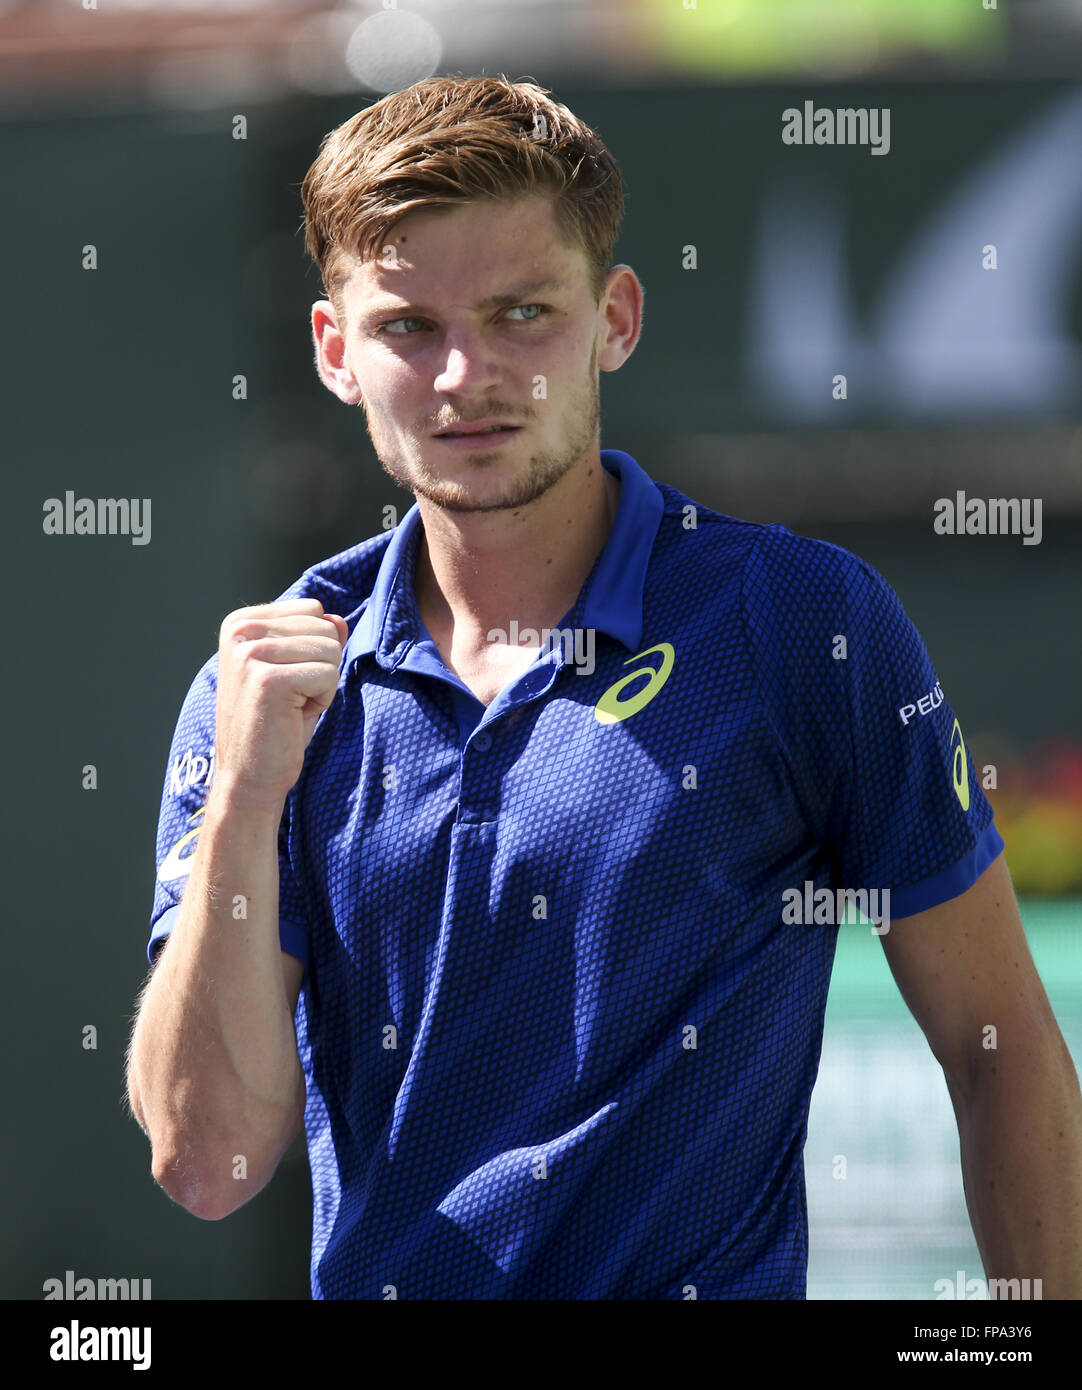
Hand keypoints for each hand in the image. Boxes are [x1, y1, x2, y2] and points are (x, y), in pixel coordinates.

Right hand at [210, 599, 347, 816]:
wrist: (249, 775)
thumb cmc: (275, 724)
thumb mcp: (297, 671)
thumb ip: (316, 639)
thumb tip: (339, 619)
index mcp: (240, 622)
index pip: (313, 609)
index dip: (313, 649)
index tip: (286, 679)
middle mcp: (240, 631)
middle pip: (325, 627)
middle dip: (321, 666)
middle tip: (290, 698)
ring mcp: (251, 653)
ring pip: (331, 649)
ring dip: (322, 685)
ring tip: (291, 707)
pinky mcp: (268, 679)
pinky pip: (330, 674)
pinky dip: (323, 700)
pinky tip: (293, 717)